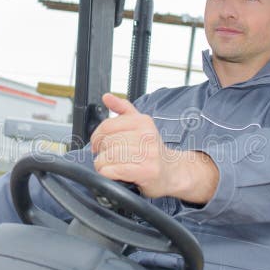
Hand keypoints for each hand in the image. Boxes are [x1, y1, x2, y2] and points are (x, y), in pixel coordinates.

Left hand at [90, 93, 218, 202]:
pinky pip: (117, 170)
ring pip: (111, 156)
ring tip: (106, 166)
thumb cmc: (152, 149)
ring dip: (102, 164)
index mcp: (143, 122)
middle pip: (109, 142)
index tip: (96, 144)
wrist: (173, 171)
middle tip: (103, 157)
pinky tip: (111, 173)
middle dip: (100, 152)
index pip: (108, 126)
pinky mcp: (147, 171)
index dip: (96, 136)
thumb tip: (107, 96)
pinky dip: (108, 173)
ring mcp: (148, 154)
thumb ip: (123, 109)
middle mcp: (147, 136)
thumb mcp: (141, 124)